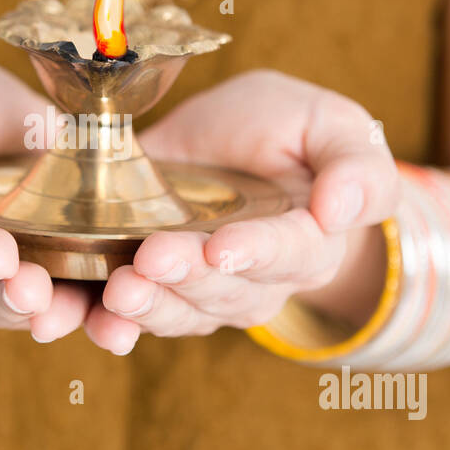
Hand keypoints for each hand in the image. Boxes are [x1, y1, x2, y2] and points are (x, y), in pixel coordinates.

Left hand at [84, 70, 399, 354]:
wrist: (227, 137)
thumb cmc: (290, 130)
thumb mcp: (332, 125)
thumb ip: (357, 166)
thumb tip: (343, 210)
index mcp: (308, 241)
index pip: (289, 254)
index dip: (256, 253)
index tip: (224, 248)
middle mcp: (256, 280)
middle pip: (226, 291)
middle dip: (188, 278)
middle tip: (153, 258)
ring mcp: (201, 291)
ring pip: (179, 312)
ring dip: (148, 306)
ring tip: (119, 289)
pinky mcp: (152, 287)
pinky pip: (133, 318)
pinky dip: (110, 324)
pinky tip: (92, 321)